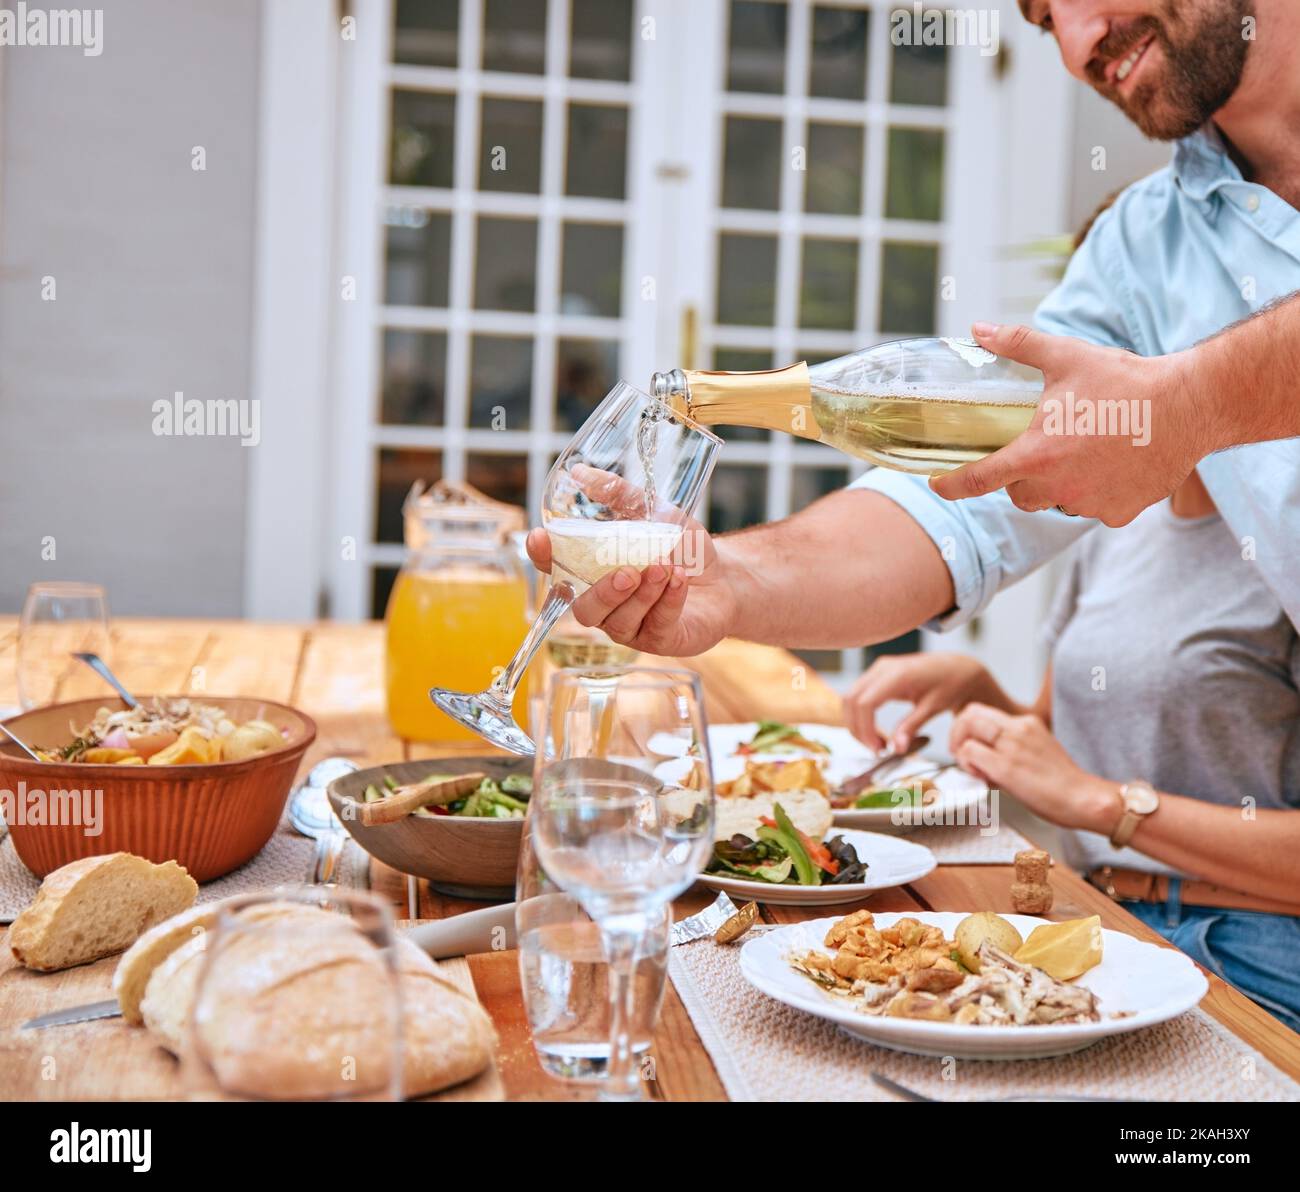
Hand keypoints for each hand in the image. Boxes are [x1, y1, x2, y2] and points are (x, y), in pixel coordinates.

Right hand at [525, 515, 735, 657]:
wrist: (726, 577)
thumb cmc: (680, 548)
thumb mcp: (652, 513)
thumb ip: (618, 495)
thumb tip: (580, 472)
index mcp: (594, 575)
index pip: (557, 571)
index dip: (543, 558)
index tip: (540, 537)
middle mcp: (606, 606)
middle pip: (585, 610)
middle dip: (604, 592)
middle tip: (627, 571)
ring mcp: (632, 627)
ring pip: (622, 620)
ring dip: (643, 594)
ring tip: (665, 568)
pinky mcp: (662, 641)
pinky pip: (657, 626)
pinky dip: (668, 601)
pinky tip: (679, 580)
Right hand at [843, 652, 1001, 752]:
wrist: (958, 669)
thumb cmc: (950, 684)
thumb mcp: (933, 708)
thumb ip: (911, 727)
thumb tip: (896, 749)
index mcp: (897, 674)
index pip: (865, 703)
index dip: (865, 729)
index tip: (877, 749)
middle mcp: (882, 668)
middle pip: (851, 700)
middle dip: (857, 729)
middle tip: (876, 750)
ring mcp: (878, 669)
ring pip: (850, 698)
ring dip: (856, 723)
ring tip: (877, 743)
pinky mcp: (878, 675)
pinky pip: (859, 696)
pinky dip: (861, 716)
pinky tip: (875, 731)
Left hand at [929, 323, 1214, 526]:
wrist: (1189, 405)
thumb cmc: (1124, 381)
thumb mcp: (1065, 357)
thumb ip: (1017, 345)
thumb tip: (977, 329)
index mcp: (1037, 454)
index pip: (978, 480)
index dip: (952, 485)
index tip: (938, 484)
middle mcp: (1059, 486)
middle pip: (1019, 494)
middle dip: (1020, 477)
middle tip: (1041, 448)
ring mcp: (1089, 504)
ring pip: (1057, 501)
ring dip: (1058, 484)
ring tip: (1083, 451)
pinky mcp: (1118, 512)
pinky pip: (1094, 507)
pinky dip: (1096, 491)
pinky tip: (1112, 464)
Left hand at [949, 703, 1116, 832]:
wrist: (1084, 799)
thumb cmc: (1062, 785)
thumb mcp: (1037, 752)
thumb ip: (1011, 748)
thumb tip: (984, 757)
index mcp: (1026, 722)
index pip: (983, 711)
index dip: (967, 727)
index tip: (968, 746)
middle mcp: (1018, 727)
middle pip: (970, 712)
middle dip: (957, 733)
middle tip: (962, 755)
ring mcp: (1012, 744)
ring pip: (967, 727)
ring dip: (961, 748)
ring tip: (974, 769)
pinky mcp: (1006, 765)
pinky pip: (970, 752)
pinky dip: (967, 764)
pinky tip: (983, 779)